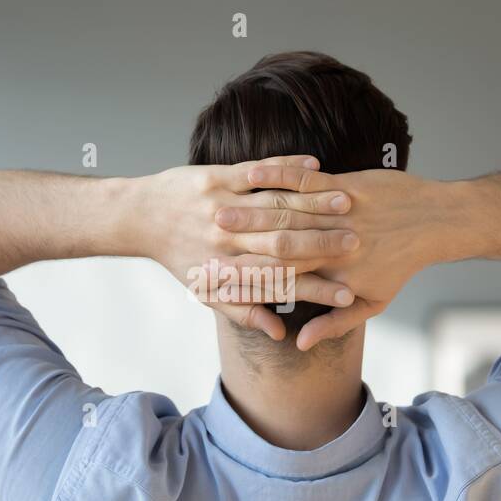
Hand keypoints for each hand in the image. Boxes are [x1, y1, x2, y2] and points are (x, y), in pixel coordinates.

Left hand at [139, 155, 362, 340]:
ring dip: (314, 203)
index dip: (314, 290)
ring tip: (348, 205)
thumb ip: (245, 311)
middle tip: (359, 245)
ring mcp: (220, 205)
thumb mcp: (206, 291)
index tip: (347, 296)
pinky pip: (257, 171)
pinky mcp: (215, 177)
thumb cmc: (178, 257)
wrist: (141, 216)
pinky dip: (287, 169)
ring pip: (275, 205)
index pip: (279, 283)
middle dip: (324, 245)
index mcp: (226, 269)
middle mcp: (225, 239)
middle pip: (283, 244)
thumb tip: (281, 333)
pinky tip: (316, 167)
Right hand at [215, 166, 447, 348]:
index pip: (282, 283)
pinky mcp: (346, 186)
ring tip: (218, 209)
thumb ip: (335, 324)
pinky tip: (255, 174)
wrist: (435, 222)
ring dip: (250, 211)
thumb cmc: (402, 264)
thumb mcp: (374, 301)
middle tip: (205, 244)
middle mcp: (332, 248)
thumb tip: (298, 342)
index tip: (215, 280)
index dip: (246, 281)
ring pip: (287, 214)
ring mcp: (338, 216)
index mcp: (333, 278)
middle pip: (276, 249)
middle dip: (238, 244)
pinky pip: (307, 181)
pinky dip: (279, 176)